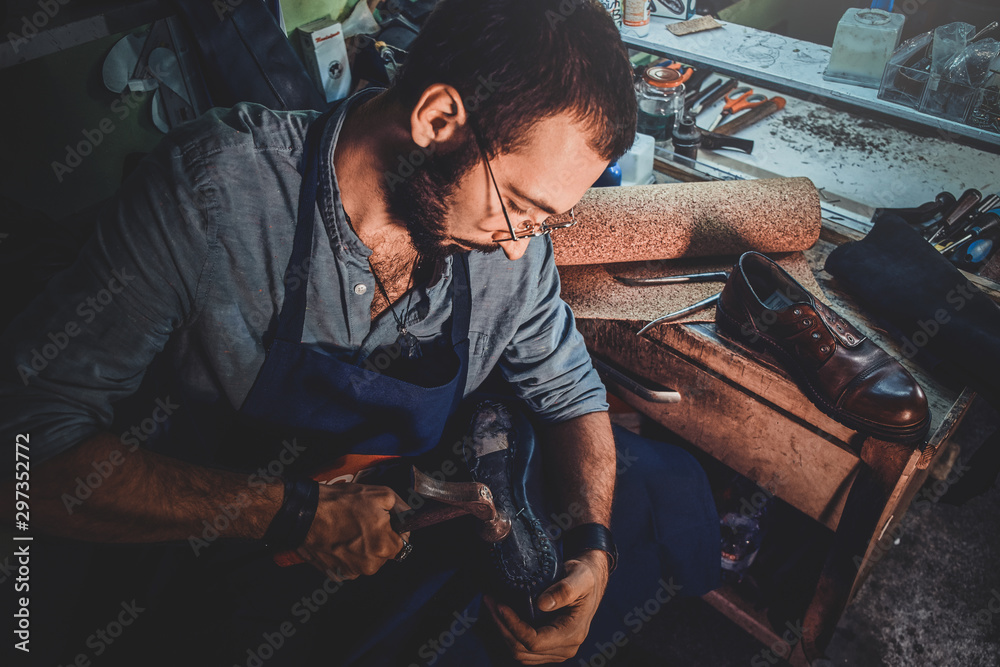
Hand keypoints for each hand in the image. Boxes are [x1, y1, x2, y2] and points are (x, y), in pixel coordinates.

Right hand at [294, 483, 409, 579]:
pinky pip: (350, 564)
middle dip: (378, 538)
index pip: (402, 543)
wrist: (306, 513)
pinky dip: (347, 554)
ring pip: (367, 559)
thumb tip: (409, 516)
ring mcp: (351, 572)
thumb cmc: (341, 503)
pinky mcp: (336, 574)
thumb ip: (402, 508)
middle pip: (384, 553)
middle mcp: (369, 566)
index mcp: (383, 547)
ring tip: (349, 529)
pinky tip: (339, 539)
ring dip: (363, 547)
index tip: (384, 520)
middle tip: (363, 522)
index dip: (395, 529)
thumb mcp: (381, 494)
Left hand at [485, 550, 609, 664]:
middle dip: (502, 627)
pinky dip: (510, 633)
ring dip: (503, 631)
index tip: (500, 606)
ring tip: (492, 606)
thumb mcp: (579, 577)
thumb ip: (564, 590)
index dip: (514, 626)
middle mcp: (565, 647)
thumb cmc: (585, 577)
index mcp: (572, 633)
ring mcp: (557, 650)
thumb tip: (542, 604)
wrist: (590, 581)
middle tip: (489, 602)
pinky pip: (524, 648)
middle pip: (524, 650)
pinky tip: (502, 614)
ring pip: (521, 652)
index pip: (535, 642)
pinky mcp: (549, 646)